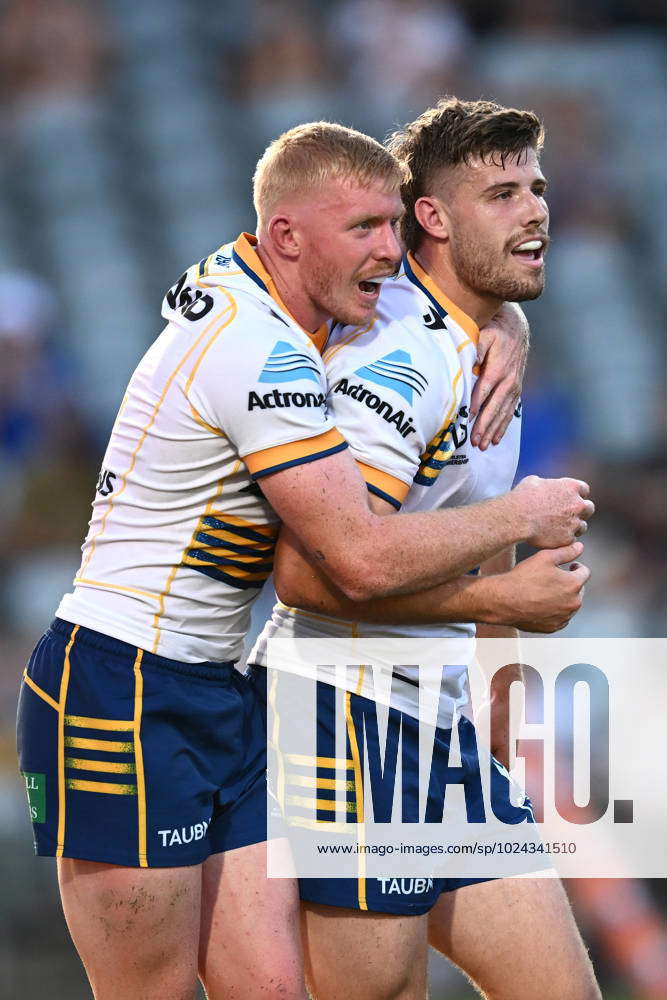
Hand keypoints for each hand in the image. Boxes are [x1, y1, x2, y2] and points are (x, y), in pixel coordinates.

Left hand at [470, 302, 528, 449]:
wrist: (516, 328)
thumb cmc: (495, 331)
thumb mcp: (484, 334)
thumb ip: (475, 348)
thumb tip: (466, 363)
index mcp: (498, 368)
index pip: (485, 390)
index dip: (477, 405)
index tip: (468, 420)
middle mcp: (508, 380)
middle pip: (495, 406)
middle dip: (485, 425)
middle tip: (475, 442)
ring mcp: (513, 387)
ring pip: (503, 412)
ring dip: (493, 430)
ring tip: (483, 445)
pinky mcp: (515, 390)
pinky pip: (509, 411)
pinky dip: (502, 426)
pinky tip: (495, 438)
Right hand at [492, 542, 589, 632]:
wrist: (504, 601)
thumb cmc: (523, 578)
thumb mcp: (545, 557)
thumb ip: (566, 552)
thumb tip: (580, 547)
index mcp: (574, 584)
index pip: (585, 572)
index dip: (576, 567)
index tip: (569, 567)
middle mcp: (573, 603)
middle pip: (579, 590)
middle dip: (569, 583)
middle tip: (553, 579)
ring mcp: (564, 617)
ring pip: (570, 605)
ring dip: (563, 598)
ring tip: (545, 592)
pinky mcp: (553, 627)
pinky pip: (560, 617)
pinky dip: (555, 611)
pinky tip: (542, 604)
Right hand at [511, 475, 594, 547]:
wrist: (516, 518)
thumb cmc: (522, 497)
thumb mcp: (533, 481)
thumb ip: (546, 484)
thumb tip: (544, 486)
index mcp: (571, 487)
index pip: (584, 489)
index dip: (577, 494)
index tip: (570, 499)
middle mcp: (577, 504)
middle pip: (589, 508)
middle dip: (581, 511)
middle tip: (569, 515)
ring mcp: (574, 523)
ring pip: (582, 526)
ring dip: (574, 527)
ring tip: (559, 529)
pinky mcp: (568, 539)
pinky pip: (571, 540)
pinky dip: (563, 539)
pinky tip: (553, 538)